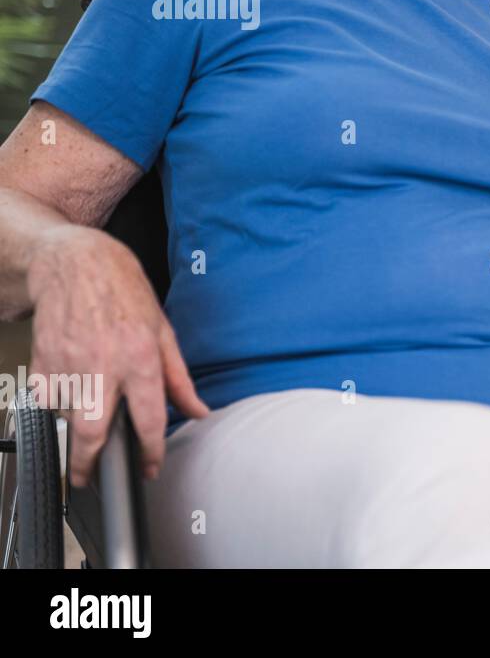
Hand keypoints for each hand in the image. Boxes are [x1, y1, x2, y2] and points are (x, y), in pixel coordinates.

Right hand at [26, 225, 208, 486]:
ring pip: (69, 417)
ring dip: (79, 426)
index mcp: (140, 357)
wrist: (76, 264)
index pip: (149, 417)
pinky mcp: (43, 362)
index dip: (152, 450)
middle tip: (91, 476)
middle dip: (90, 464)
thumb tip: (197, 410)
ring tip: (92, 411)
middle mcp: (103, 365)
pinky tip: (74, 384)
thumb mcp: (163, 331)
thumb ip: (179, 378)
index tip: (150, 466)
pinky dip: (61, 401)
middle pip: (93, 432)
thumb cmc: (123, 292)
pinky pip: (50, 398)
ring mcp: (68, 365)